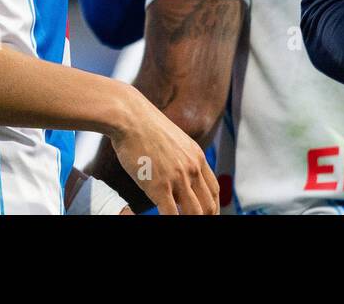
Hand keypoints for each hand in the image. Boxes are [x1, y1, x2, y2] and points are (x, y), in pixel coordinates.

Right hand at [109, 87, 219, 214]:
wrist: (130, 117)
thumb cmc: (144, 127)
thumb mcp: (172, 140)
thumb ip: (179, 158)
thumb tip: (176, 176)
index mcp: (196, 156)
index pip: (213, 190)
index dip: (213, 207)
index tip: (208, 214)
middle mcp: (192, 167)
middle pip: (209, 204)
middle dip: (206, 218)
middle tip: (199, 225)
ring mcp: (177, 177)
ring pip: (195, 212)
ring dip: (191, 221)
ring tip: (182, 225)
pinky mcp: (159, 185)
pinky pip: (171, 214)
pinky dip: (172, 221)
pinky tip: (166, 221)